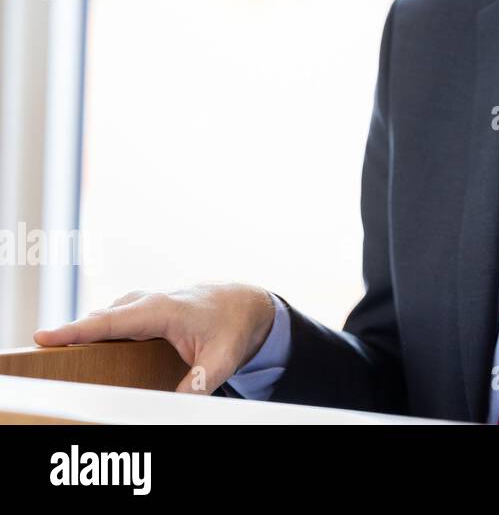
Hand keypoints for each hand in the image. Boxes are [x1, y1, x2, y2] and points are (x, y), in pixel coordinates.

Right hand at [33, 282, 277, 394]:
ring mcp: (144, 303)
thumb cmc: (234, 328)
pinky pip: (114, 320)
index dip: (77, 330)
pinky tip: (88, 346)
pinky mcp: (144, 310)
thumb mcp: (223, 359)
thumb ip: (199, 382)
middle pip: (102, 319)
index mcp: (162, 309)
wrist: (248, 304)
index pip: (111, 322)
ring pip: (106, 318)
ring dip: (85, 332)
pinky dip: (98, 330)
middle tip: (42, 348)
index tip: (45, 337)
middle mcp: (148, 301)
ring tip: (59, 350)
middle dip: (72, 332)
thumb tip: (175, 404)